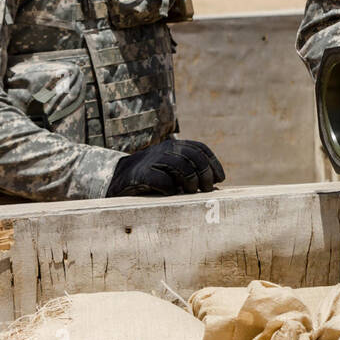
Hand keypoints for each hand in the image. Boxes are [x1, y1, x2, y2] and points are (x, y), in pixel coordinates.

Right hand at [105, 139, 224, 196]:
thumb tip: (216, 186)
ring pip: (180, 165)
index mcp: (175, 146)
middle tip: (207, 189)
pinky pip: (162, 180)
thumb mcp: (173, 170)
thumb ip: (191, 173)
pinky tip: (171, 194)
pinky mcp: (142, 174)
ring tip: (192, 192)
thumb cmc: (153, 176)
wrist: (120, 178)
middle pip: (193, 156)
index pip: (200, 149)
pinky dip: (170, 188)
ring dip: (191, 181)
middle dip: (205, 174)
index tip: (220, 179)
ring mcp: (153, 160)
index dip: (213, 163)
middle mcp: (165, 149)